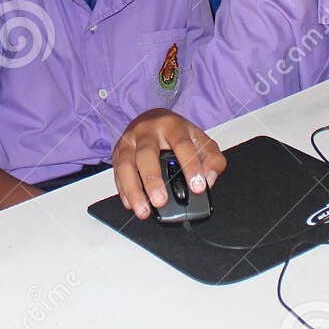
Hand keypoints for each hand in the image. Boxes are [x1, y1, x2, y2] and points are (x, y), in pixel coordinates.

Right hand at [111, 109, 225, 219]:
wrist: (152, 118)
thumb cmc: (176, 133)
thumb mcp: (199, 139)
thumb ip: (212, 159)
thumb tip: (209, 179)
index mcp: (172, 125)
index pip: (182, 144)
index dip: (190, 166)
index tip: (197, 187)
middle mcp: (147, 131)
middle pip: (146, 154)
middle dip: (153, 180)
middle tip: (161, 201)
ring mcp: (129, 142)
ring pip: (126, 165)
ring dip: (134, 190)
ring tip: (143, 210)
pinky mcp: (118, 153)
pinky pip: (117, 173)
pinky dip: (123, 191)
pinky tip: (132, 204)